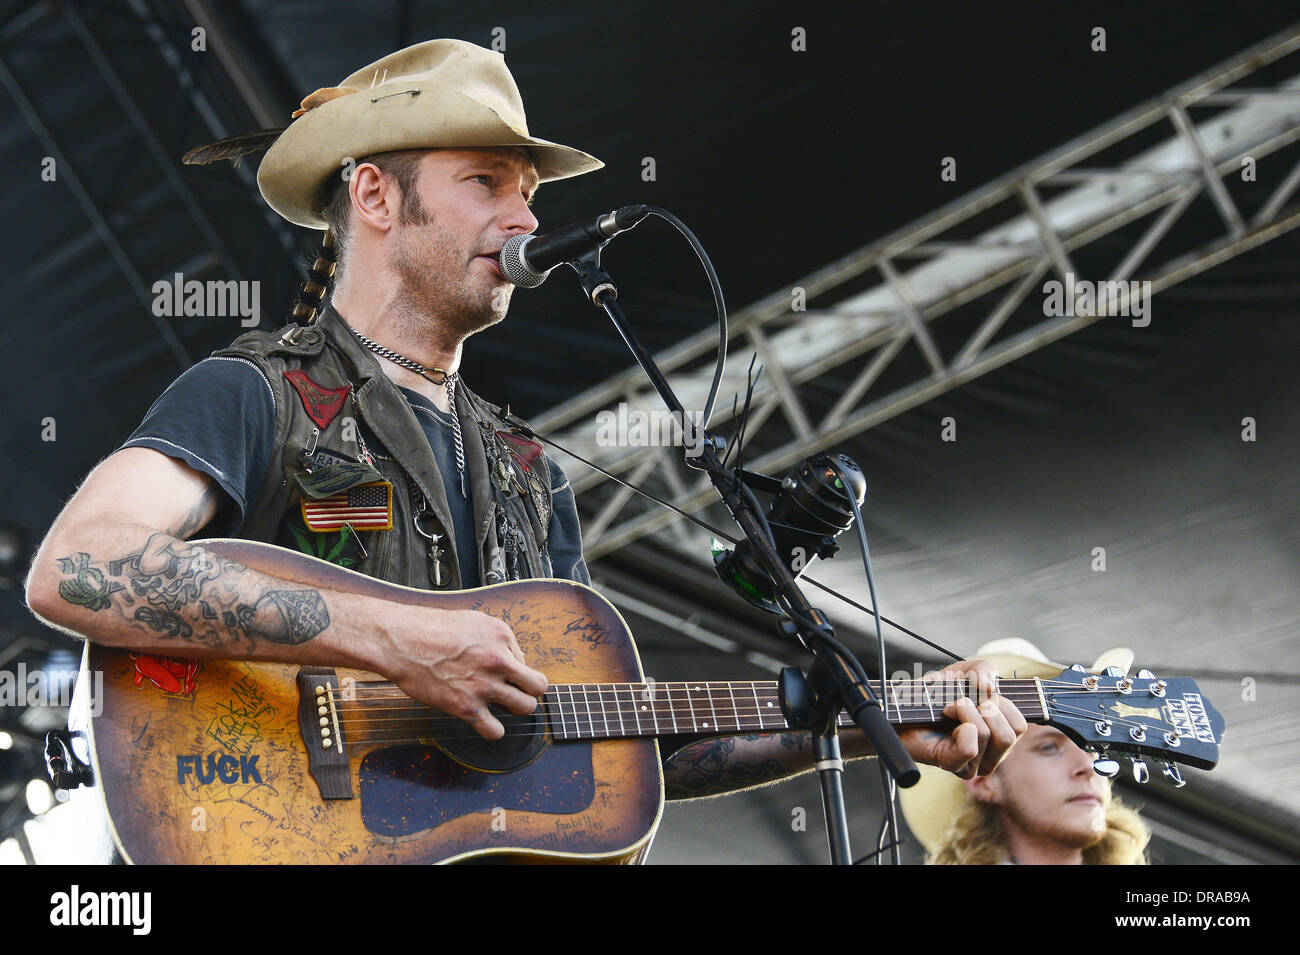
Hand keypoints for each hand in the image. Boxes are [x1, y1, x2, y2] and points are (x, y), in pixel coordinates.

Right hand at [381, 606, 548, 740]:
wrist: (400, 641)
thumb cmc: (431, 628)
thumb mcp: (474, 621)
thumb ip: (498, 640)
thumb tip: (513, 661)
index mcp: (502, 636)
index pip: (526, 662)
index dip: (515, 671)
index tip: (502, 674)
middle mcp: (498, 660)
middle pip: (537, 687)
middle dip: (527, 692)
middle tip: (512, 692)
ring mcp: (484, 685)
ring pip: (525, 708)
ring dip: (514, 709)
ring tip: (499, 705)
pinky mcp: (466, 707)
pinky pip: (495, 731)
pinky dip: (492, 730)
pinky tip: (482, 720)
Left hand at [899, 659, 1026, 778]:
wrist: (903, 704)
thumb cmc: (936, 693)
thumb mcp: (965, 672)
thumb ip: (985, 669)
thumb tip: (990, 688)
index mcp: (998, 738)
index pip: (1021, 725)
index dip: (1003, 702)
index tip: (981, 695)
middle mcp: (990, 756)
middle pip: (1010, 733)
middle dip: (986, 706)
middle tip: (963, 700)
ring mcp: (972, 764)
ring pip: (988, 735)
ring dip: (966, 709)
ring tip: (949, 707)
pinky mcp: (953, 764)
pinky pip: (969, 746)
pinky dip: (959, 721)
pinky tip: (945, 716)